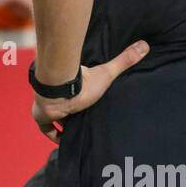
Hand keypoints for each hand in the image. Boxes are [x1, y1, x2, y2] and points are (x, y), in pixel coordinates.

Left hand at [31, 40, 148, 140]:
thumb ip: (124, 60)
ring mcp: (46, 105)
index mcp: (70, 85)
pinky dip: (54, 135)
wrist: (59, 91)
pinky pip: (46, 128)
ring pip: (52, 117)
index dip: (80, 101)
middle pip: (63, 105)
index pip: (74, 93)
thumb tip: (145, 45)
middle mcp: (57, 94)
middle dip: (71, 114)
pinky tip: (65, 141)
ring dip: (62, 124)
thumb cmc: (81, 83)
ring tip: (77, 133)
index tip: (87, 108)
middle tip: (83, 123)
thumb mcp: (106, 73)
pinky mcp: (41, 116)